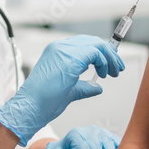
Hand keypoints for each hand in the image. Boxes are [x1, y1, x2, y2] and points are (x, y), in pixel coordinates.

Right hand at [0, 36, 123, 145]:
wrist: (30, 107)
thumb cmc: (43, 102)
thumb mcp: (68, 91)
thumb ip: (83, 87)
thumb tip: (96, 87)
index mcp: (56, 52)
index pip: (83, 44)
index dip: (100, 52)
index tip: (110, 64)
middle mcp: (59, 47)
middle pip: (91, 41)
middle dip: (109, 53)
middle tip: (118, 67)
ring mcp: (64, 50)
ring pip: (96, 44)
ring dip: (110, 58)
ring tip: (115, 71)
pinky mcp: (70, 58)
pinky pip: (95, 52)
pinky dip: (104, 62)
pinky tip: (104, 74)